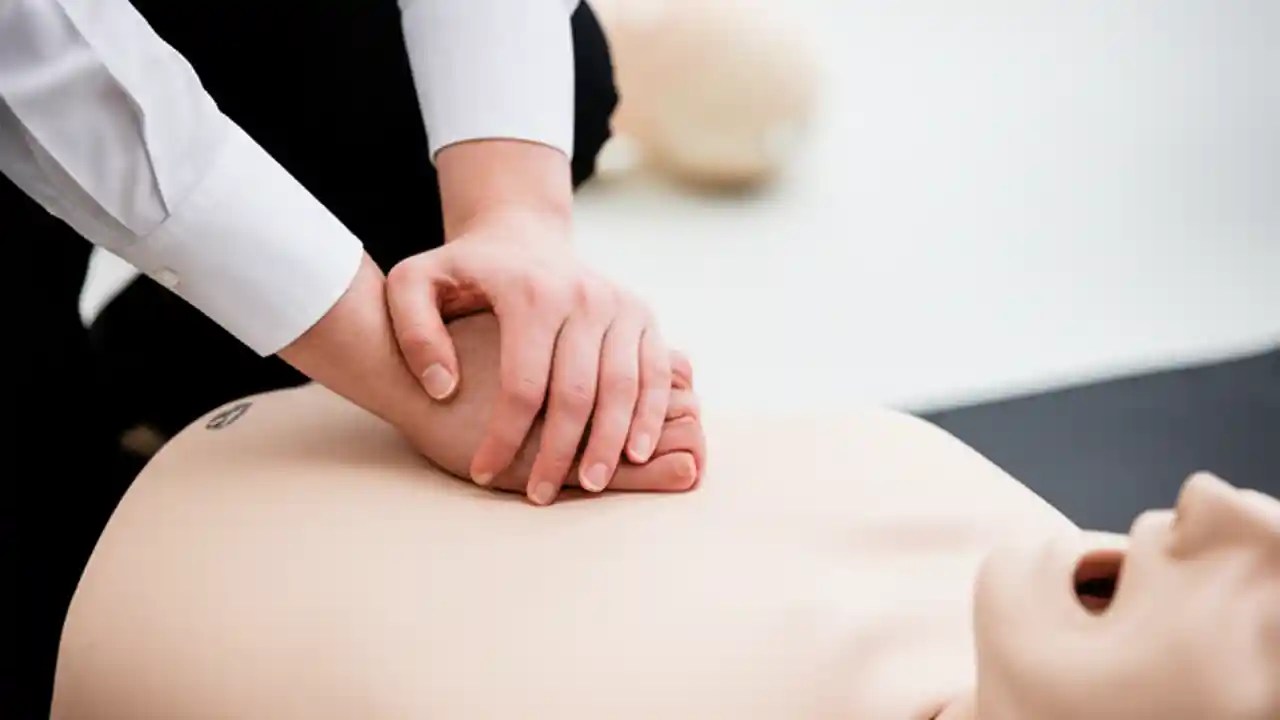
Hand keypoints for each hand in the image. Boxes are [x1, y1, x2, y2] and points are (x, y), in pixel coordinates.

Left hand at [387, 210, 674, 504]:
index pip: (522, 385)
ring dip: (610, 443)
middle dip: (559, 451)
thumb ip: (413, 332)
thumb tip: (443, 387)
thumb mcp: (414, 283)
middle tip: (540, 495)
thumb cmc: (464, 272)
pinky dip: (648, 416)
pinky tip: (633, 454)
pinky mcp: (642, 315)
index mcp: (530, 294)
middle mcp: (584, 296)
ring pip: (623, 388)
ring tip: (589, 485)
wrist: (521, 236)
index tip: (482, 472)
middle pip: (577, 392)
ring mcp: (619, 304)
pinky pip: (654, 374)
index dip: (503, 436)